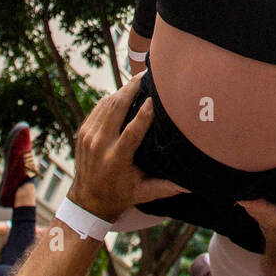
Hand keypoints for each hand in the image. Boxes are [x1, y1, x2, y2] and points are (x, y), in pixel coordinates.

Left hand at [65, 77, 186, 221]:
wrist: (87, 201)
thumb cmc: (120, 195)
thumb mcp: (144, 193)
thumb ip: (167, 187)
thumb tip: (192, 185)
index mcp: (116, 160)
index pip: (130, 133)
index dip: (142, 116)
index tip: (153, 100)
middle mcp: (100, 145)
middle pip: (115, 109)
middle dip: (131, 89)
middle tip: (148, 74)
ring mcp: (88, 136)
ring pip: (106, 104)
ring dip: (123, 90)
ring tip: (140, 78)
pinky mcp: (83, 131)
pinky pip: (99, 107)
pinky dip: (113, 97)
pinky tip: (125, 91)